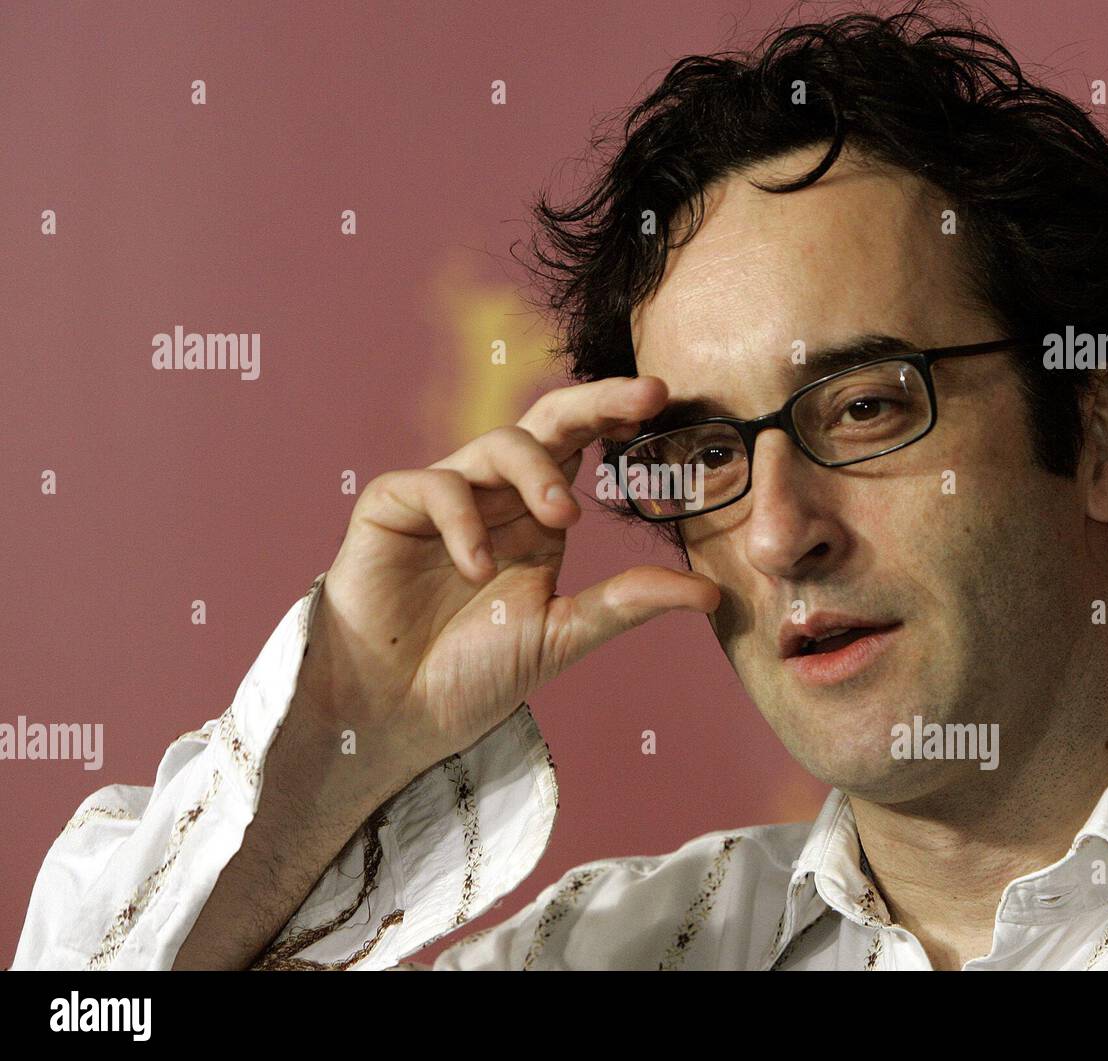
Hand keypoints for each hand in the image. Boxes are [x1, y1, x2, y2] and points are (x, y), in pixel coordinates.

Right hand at [294, 375, 720, 786]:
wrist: (393, 712)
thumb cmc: (472, 673)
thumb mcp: (563, 635)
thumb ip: (627, 604)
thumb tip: (712, 593)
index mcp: (537, 516)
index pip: (580, 443)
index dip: (616, 414)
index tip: (664, 399)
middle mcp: (495, 496)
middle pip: (545, 420)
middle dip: (596, 401)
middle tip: (645, 398)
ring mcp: (443, 498)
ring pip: (495, 444)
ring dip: (536, 473)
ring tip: (563, 521)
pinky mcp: (391, 507)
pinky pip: (433, 485)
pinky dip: (462, 521)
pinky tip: (475, 569)